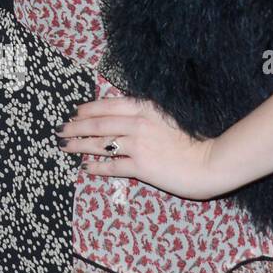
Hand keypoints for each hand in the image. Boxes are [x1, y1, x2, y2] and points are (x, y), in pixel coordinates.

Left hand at [55, 94, 220, 199]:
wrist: (211, 160)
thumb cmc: (198, 138)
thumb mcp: (172, 116)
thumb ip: (150, 114)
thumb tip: (130, 115)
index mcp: (147, 107)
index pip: (109, 105)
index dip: (89, 109)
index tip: (77, 111)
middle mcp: (138, 123)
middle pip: (98, 124)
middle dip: (76, 126)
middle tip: (61, 129)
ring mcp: (137, 145)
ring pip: (100, 144)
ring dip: (79, 145)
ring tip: (66, 146)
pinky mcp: (140, 166)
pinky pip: (112, 166)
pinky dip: (96, 166)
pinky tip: (86, 167)